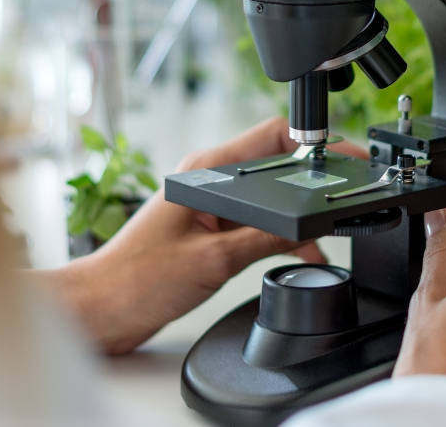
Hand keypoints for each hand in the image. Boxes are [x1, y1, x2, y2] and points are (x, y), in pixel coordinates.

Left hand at [41, 117, 367, 353]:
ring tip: (325, 235)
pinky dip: (280, 235)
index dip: (313, 142)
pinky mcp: (207, 230)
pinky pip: (255, 222)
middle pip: (275, 164)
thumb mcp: (214, 260)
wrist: (101, 310)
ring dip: (297, 215)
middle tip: (343, 196)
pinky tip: (299, 254)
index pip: (271, 136)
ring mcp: (208, 205)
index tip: (343, 156)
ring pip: (269, 197)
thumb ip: (265, 238)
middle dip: (312, 181)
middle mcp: (207, 181)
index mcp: (205, 172)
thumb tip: (307, 227)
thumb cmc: (136, 280)